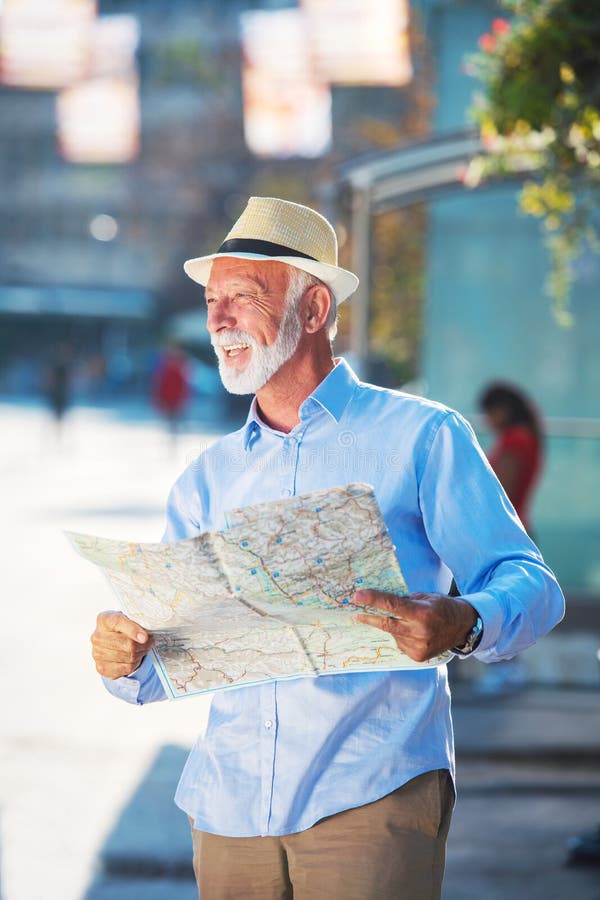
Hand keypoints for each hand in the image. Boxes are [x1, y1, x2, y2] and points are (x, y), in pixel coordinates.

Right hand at [91, 611, 152, 679]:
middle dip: (143, 644)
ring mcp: (97, 653)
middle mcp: (97, 636)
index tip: (145, 637)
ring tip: (144, 648)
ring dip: (141, 653)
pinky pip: (127, 668)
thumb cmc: (123, 627)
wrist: (113, 641)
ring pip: (129, 657)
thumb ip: (137, 622)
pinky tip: (136, 657)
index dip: (133, 630)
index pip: (118, 622)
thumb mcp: (129, 619)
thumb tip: (146, 635)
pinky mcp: (102, 668)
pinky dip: (135, 663)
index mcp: (104, 620)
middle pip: (127, 644)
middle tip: (150, 641)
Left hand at [352, 590, 477, 661]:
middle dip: (369, 616)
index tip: (357, 596)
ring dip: (393, 626)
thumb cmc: (442, 607)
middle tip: (356, 612)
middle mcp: (420, 632)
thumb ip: (405, 600)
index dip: (373, 600)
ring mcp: (418, 647)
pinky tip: (413, 632)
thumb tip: (380, 601)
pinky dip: (401, 636)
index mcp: (422, 614)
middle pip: (386, 624)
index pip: (392, 605)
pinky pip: (400, 643)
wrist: (462, 627)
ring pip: (393, 633)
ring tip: (407, 622)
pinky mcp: (418, 657)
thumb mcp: (426, 597)